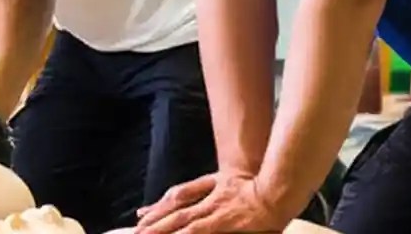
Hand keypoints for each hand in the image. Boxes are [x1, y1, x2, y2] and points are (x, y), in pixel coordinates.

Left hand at [135, 172, 291, 233]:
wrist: (275, 190)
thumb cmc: (251, 186)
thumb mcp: (222, 182)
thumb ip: (202, 190)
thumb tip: (178, 197)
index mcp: (205, 195)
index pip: (175, 204)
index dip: (156, 213)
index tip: (140, 220)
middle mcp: (207, 205)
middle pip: (175, 215)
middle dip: (154, 226)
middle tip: (135, 233)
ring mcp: (216, 215)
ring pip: (185, 225)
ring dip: (166, 230)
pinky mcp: (226, 223)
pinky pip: (202, 231)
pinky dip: (188, 233)